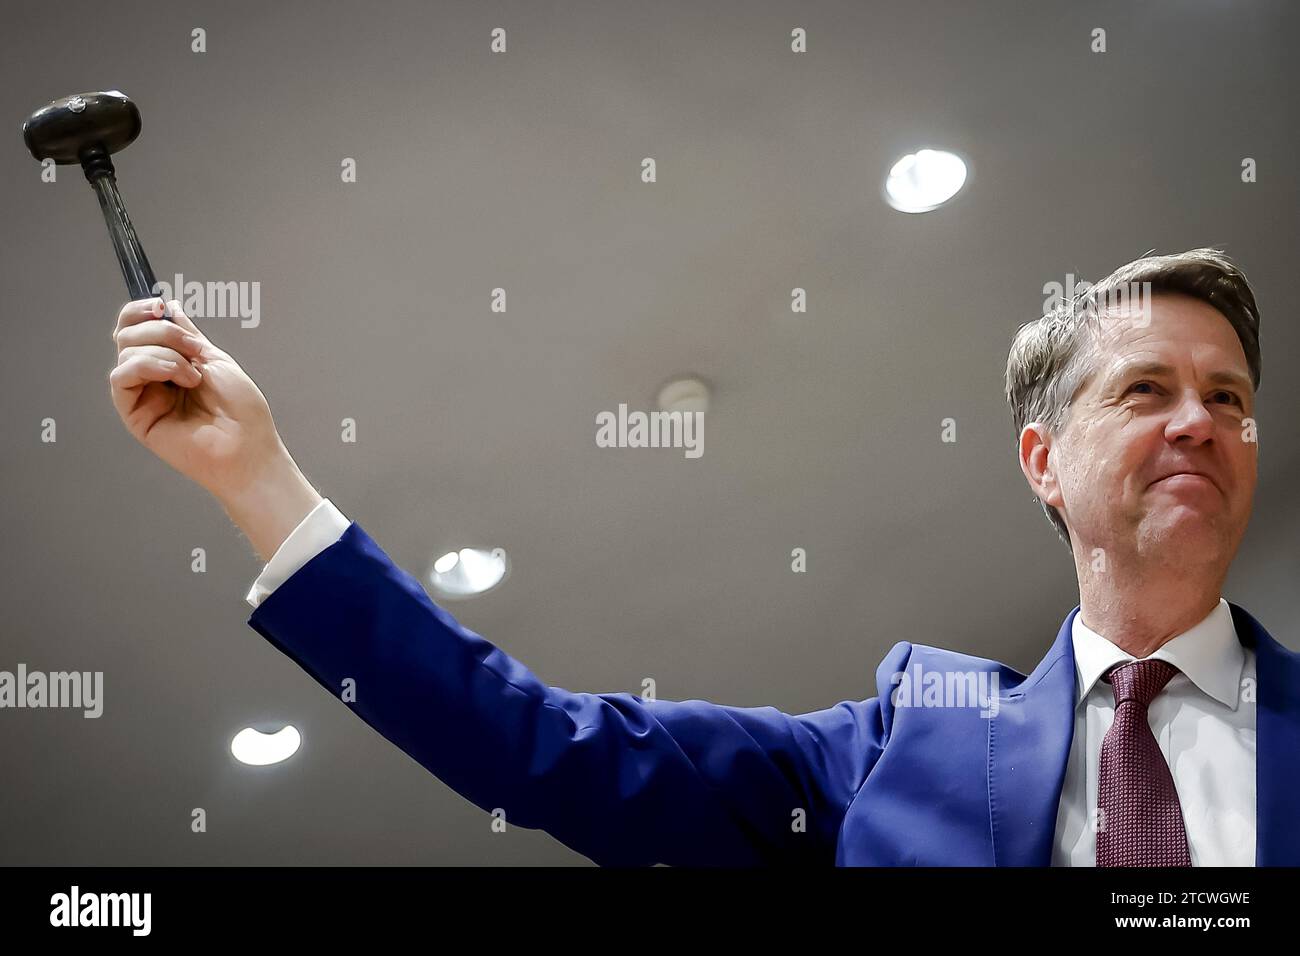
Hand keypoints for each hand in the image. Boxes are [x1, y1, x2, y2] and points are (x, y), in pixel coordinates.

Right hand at [110, 298, 320, 559]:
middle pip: (128, 334)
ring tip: (194, 376)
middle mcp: (153, 377)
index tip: (161, 306)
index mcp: (171, 361)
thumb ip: (186, 334)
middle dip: (161, 330)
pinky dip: (149, 366)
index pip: (138, 326)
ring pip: (126, 351)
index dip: (142, 310)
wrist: (247, 447)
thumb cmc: (241, 410)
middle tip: (193, 349)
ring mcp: (142, 395)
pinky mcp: (133, 414)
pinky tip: (180, 380)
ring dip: (165, 353)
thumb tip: (168, 306)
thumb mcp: (214, 359)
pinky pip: (121, 376)